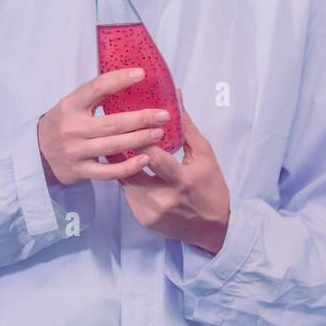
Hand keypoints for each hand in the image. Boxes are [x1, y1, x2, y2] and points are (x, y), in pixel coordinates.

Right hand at [36, 68, 171, 186]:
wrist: (37, 154)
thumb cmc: (63, 124)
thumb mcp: (72, 105)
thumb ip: (95, 95)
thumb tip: (132, 78)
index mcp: (70, 105)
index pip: (96, 88)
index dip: (119, 80)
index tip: (141, 74)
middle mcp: (72, 128)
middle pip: (112, 123)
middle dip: (141, 118)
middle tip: (163, 115)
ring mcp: (75, 152)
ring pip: (113, 146)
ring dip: (140, 139)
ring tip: (159, 132)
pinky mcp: (79, 172)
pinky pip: (109, 172)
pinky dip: (129, 166)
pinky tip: (146, 158)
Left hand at [120, 89, 230, 254]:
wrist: (211, 229)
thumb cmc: (211, 187)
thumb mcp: (205, 155)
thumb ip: (187, 127)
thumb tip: (177, 97)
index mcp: (182, 181)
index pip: (154, 157)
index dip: (140, 138)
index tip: (130, 121)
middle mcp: (163, 199)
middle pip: (132, 170)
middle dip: (123, 149)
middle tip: (114, 129)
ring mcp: (150, 212)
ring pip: (125, 182)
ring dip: (122, 164)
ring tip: (116, 144)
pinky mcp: (143, 220)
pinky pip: (128, 194)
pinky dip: (127, 179)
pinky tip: (125, 166)